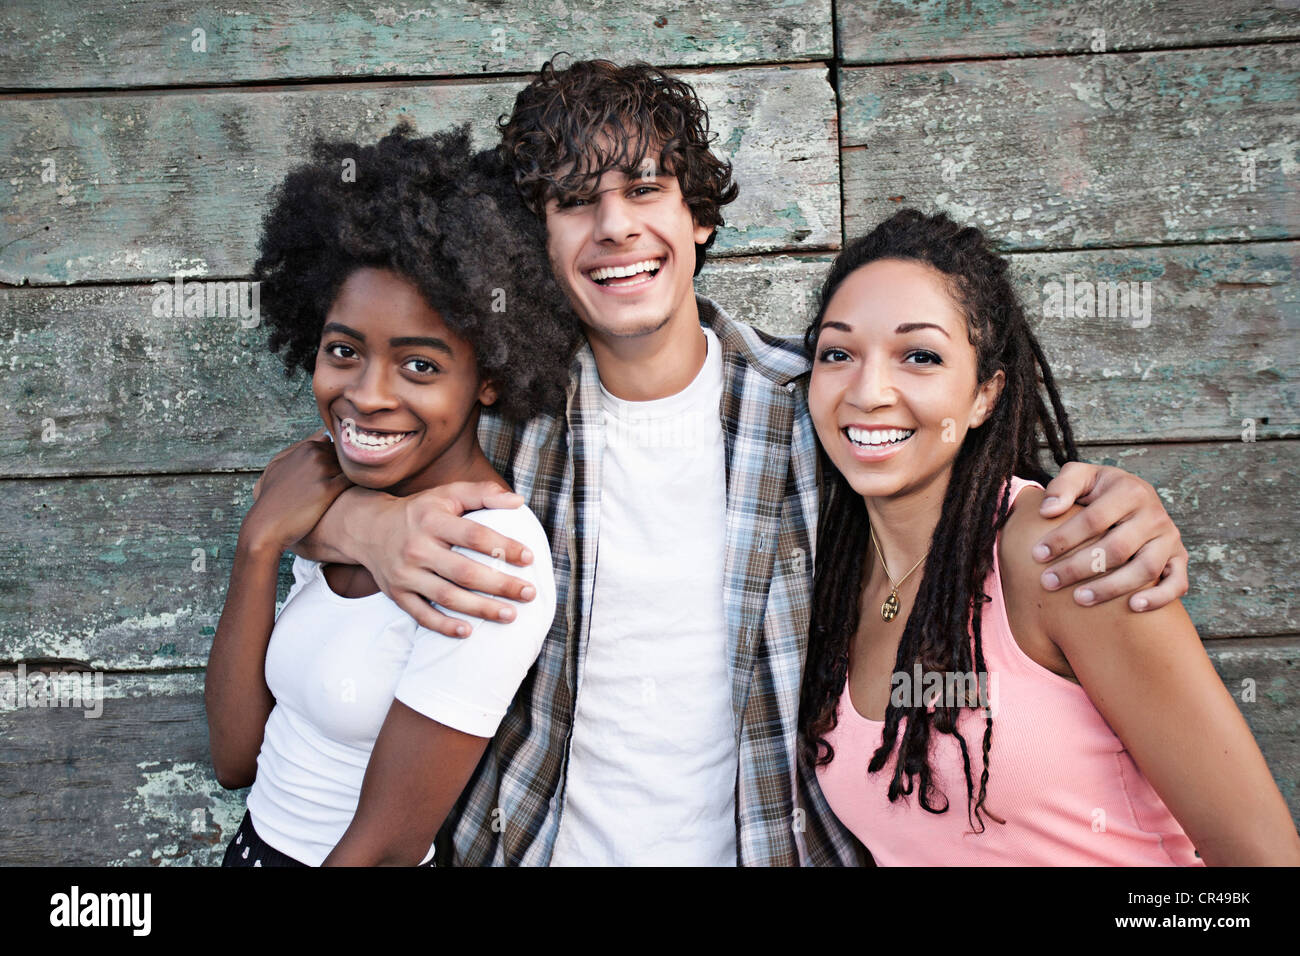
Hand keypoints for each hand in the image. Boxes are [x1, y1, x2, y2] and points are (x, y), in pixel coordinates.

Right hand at [242, 428, 351, 553]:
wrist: (267, 525)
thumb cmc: (274, 498)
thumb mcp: (278, 466)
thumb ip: (301, 449)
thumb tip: (325, 436)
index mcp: (306, 447)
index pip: (338, 446)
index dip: (342, 461)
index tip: (343, 474)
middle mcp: (314, 454)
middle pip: (347, 456)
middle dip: (351, 469)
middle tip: (357, 483)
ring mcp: (321, 470)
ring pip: (351, 468)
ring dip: (358, 477)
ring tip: (362, 490)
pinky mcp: (328, 489)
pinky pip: (352, 481)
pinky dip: (359, 486)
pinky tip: (359, 496)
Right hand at [360, 482, 538, 637]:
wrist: (368, 529)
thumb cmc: (420, 512)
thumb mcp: (447, 494)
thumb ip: (482, 494)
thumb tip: (518, 501)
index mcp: (432, 520)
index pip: (474, 535)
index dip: (503, 547)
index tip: (529, 558)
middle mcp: (417, 548)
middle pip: (464, 572)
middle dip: (500, 585)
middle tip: (529, 593)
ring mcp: (405, 574)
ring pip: (447, 596)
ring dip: (481, 609)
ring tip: (511, 615)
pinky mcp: (397, 594)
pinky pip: (421, 615)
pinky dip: (444, 626)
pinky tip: (468, 631)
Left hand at [1033, 462, 1188, 611]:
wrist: (1133, 496)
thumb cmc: (1100, 490)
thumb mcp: (1081, 475)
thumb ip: (1063, 486)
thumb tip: (1047, 510)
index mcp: (1130, 491)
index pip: (1094, 519)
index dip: (1064, 538)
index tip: (1037, 554)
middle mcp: (1154, 515)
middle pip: (1117, 548)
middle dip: (1078, 568)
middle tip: (1048, 581)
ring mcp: (1169, 538)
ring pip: (1145, 569)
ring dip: (1111, 587)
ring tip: (1079, 599)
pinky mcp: (1179, 558)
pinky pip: (1177, 583)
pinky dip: (1159, 597)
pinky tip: (1132, 607)